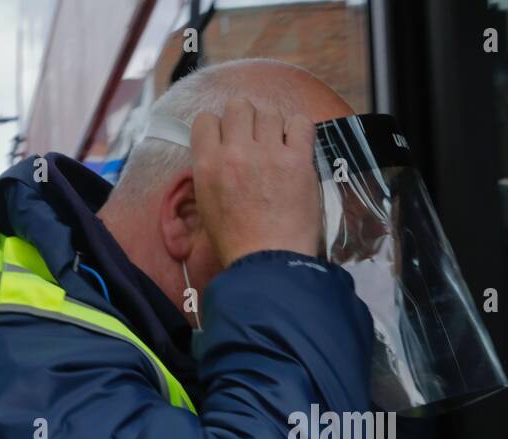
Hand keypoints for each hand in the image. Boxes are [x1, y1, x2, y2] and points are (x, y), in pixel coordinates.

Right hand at [190, 100, 321, 267]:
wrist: (267, 263)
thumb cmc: (237, 242)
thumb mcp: (206, 205)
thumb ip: (210, 172)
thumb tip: (218, 152)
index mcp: (207, 164)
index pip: (206, 119)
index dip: (218, 127)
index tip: (228, 140)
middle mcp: (235, 152)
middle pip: (238, 106)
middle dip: (246, 120)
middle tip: (255, 140)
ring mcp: (268, 154)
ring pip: (269, 113)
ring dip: (273, 127)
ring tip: (278, 149)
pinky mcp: (297, 161)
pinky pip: (301, 123)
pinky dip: (299, 130)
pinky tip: (296, 146)